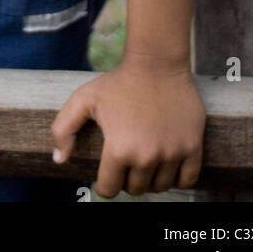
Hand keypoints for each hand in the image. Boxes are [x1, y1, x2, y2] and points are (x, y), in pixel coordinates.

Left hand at [50, 56, 204, 197]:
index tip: (108, 171)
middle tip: (128, 159)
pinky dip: (178, 178)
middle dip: (129, 178)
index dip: (106, 182)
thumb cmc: (118, 81)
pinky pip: (187, 180)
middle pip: (136, 188)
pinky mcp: (192, 147)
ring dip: (152, 178)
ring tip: (146, 160)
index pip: (109, 189)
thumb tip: (59, 160)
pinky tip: (167, 164)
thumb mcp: (84, 99)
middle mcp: (146, 157)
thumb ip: (63, 128)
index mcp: (118, 149)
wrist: (157, 62)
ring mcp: (172, 153)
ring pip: (160, 186)